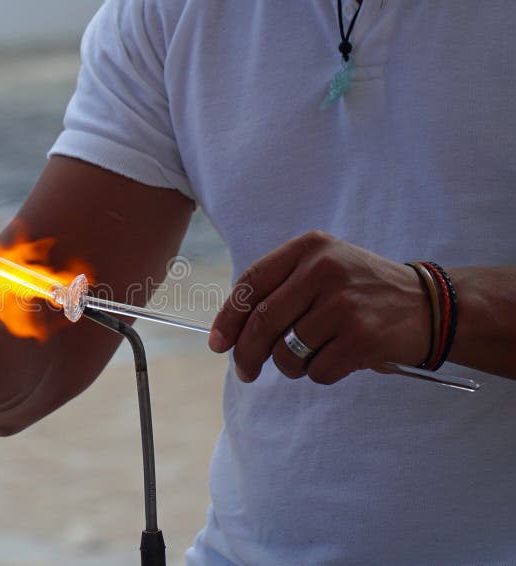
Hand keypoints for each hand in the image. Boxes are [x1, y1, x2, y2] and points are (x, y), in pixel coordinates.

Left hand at [209, 231, 431, 383]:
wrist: (430, 305)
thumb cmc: (363, 291)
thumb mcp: (323, 268)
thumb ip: (280, 288)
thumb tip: (229, 332)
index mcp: (309, 248)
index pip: (251, 284)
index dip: (228, 318)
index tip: (217, 344)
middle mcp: (324, 270)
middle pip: (262, 322)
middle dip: (245, 355)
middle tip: (245, 373)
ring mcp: (343, 303)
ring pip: (286, 353)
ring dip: (290, 367)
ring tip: (313, 356)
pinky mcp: (362, 337)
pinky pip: (317, 371)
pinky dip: (320, 374)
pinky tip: (340, 359)